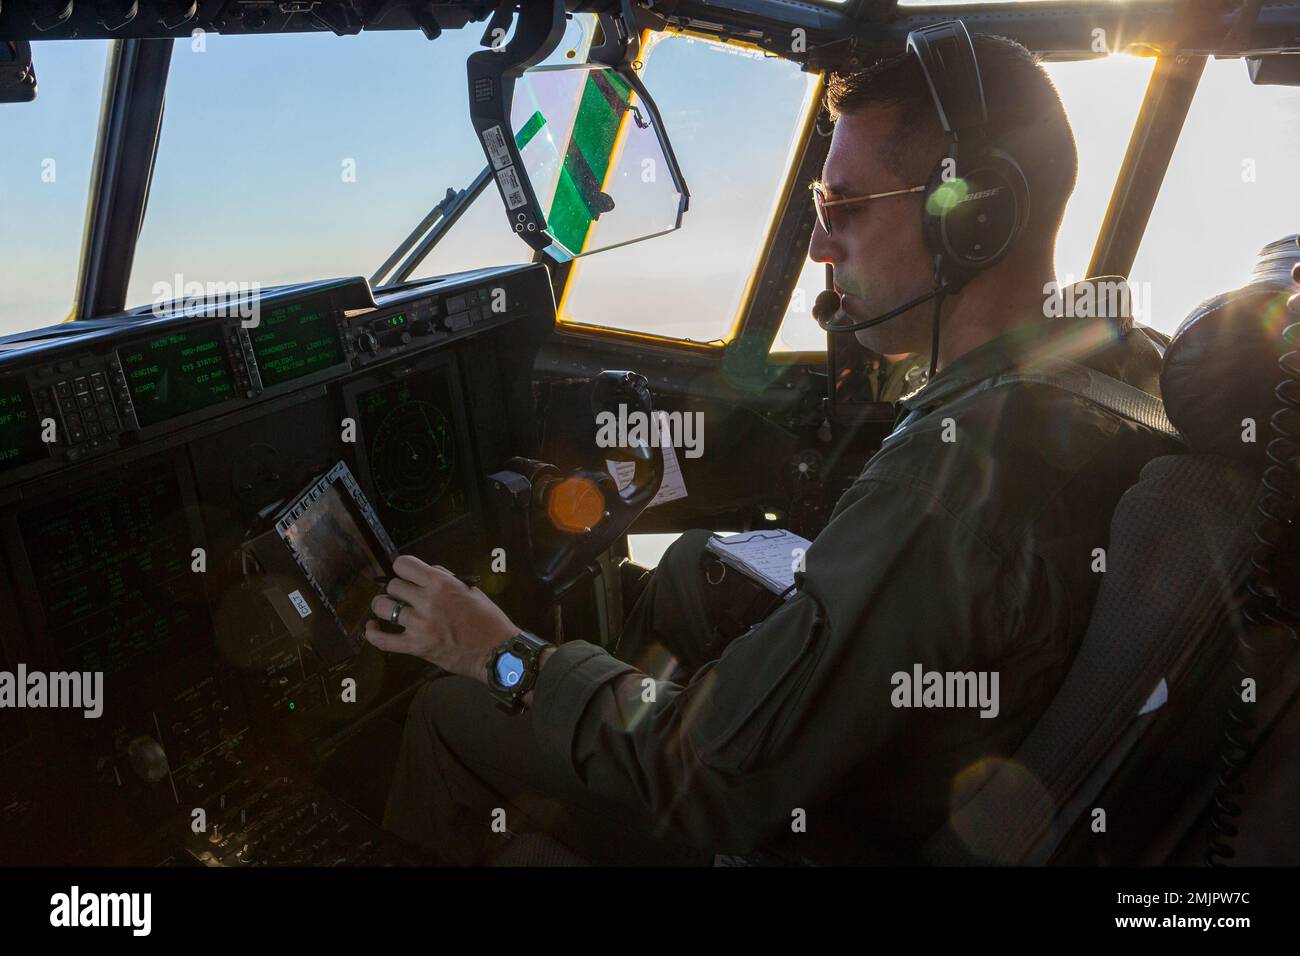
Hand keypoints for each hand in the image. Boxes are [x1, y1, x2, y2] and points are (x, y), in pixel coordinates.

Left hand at [365, 555, 519, 683]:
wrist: (494, 651)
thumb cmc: (487, 619)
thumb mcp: (469, 589)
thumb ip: (445, 579)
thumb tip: (425, 574)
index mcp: (440, 583)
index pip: (403, 564)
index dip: (402, 569)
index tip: (406, 576)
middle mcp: (426, 600)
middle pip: (392, 586)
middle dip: (396, 590)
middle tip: (404, 598)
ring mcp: (418, 624)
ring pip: (382, 607)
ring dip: (384, 607)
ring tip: (389, 610)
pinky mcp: (415, 646)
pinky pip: (383, 640)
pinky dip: (373, 634)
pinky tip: (372, 628)